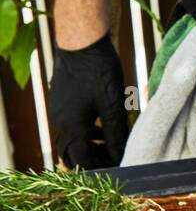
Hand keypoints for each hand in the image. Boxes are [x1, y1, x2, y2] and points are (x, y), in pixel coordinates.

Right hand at [49, 33, 129, 167]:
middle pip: (72, 156)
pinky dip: (85, 133)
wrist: (80, 42)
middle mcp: (60, 123)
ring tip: (111, 142)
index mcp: (71, 127)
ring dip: (90, 147)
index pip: (82, 162)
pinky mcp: (61, 103)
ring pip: (71, 141)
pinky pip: (70, 127)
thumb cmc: (98, 70)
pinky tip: (102, 125)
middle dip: (93, 161)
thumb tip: (122, 157)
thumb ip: (117, 134)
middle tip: (114, 158)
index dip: (100, 168)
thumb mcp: (112, 106)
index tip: (118, 167)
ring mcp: (58, 112)